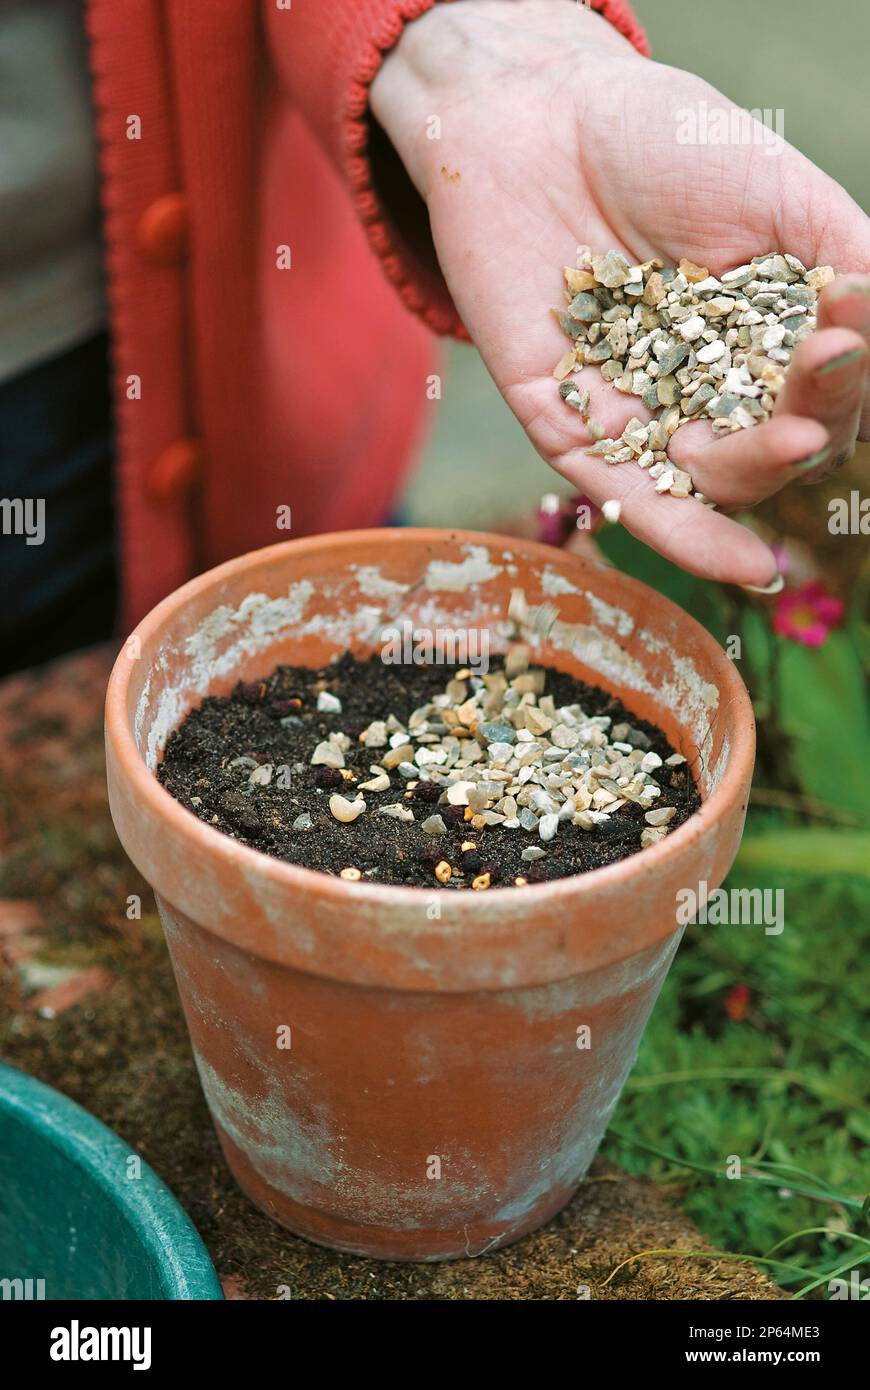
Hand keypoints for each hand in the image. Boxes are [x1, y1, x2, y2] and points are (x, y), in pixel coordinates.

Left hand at [372, 0, 869, 586]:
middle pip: (774, 450)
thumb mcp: (780, 195)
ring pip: (712, 484)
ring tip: (790, 448)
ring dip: (756, 476)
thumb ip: (847, 266)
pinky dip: (684, 535)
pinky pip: (628, 498)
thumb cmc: (661, 141)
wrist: (534, 116)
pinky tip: (746, 567)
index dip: (842, 378)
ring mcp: (641, 412)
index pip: (823, 394)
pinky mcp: (568, 427)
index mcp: (765, 337)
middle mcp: (707, 388)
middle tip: (813, 377)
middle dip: (800, 424)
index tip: (841, 332)